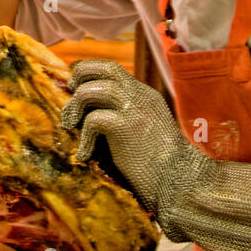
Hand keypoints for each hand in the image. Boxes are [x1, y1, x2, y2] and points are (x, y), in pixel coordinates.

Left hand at [60, 60, 190, 216]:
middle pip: (105, 68)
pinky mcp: (126, 127)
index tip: (76, 87)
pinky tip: (86, 154)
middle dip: (81, 74)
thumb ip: (127, 118)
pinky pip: (93, 120)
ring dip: (75, 105)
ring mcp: (133, 109)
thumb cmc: (163, 167)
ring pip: (93, 89)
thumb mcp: (146, 132)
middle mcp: (140, 96)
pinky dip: (84, 137)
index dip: (91, 73)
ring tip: (70, 125)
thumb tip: (91, 116)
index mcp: (146, 96)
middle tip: (70, 92)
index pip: (114, 70)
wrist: (181, 182)